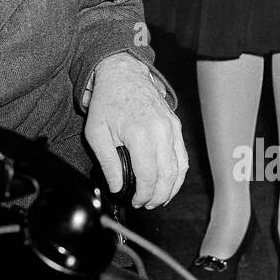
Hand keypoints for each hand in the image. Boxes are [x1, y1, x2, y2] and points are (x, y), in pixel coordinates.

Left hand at [84, 53, 186, 208]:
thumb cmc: (108, 102)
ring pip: (180, 168)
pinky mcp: (176, 125)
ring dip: (171, 188)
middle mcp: (161, 132)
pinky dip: (178, 173)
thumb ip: (108, 163)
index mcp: (140, 134)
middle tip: (147, 204)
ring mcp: (172, 128)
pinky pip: (182, 155)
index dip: (143, 194)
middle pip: (168, 176)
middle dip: (158, 196)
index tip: (135, 201)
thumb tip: (117, 187)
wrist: (122, 75)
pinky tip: (169, 182)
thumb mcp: (96, 133)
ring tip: (159, 199)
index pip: (148, 176)